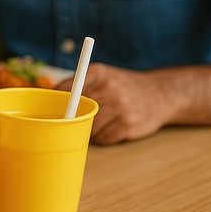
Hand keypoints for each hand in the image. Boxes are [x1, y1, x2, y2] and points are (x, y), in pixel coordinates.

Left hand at [59, 63, 175, 144]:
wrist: (161, 94)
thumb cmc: (122, 87)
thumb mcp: (103, 75)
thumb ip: (79, 84)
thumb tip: (49, 99)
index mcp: (98, 72)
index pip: (66, 89)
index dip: (56, 104)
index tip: (50, 112)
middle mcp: (109, 87)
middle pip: (75, 111)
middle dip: (71, 120)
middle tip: (69, 124)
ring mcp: (120, 107)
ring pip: (88, 127)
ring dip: (87, 131)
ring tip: (94, 126)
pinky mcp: (129, 125)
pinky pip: (103, 138)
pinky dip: (102, 139)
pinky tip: (108, 131)